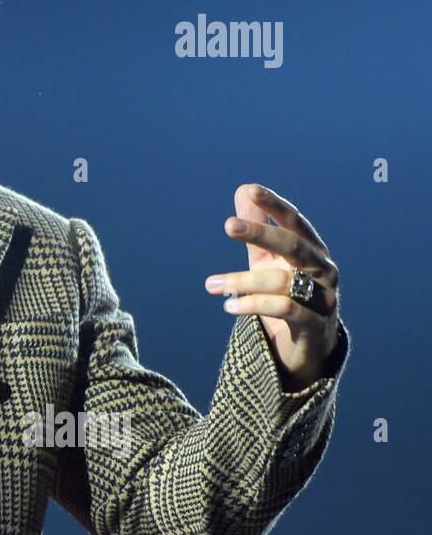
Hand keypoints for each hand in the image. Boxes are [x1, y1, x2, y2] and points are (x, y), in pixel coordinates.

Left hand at [204, 183, 340, 390]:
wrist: (308, 344)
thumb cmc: (287, 292)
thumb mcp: (268, 259)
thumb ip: (258, 228)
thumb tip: (243, 190)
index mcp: (312, 249)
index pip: (295, 222)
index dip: (276, 205)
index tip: (251, 190)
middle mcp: (324, 270)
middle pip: (295, 246)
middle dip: (262, 233)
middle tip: (228, 225)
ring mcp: (324, 297)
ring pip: (283, 282)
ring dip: (242, 281)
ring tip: (211, 284)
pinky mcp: (315, 325)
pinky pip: (285, 310)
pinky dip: (254, 305)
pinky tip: (229, 306)